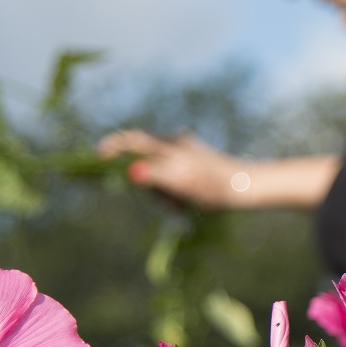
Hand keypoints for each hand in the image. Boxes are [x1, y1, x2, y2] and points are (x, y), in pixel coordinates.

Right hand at [97, 129, 236, 207]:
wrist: (246, 187)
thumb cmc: (213, 186)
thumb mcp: (182, 182)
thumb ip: (155, 176)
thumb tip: (131, 172)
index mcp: (169, 146)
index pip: (134, 140)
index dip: (114, 146)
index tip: (98, 156)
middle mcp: (176, 144)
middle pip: (145, 160)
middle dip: (149, 184)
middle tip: (167, 203)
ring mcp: (186, 153)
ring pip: (160, 173)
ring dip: (164, 193)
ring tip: (181, 206)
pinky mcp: (195, 164)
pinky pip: (174, 179)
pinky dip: (175, 194)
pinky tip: (188, 205)